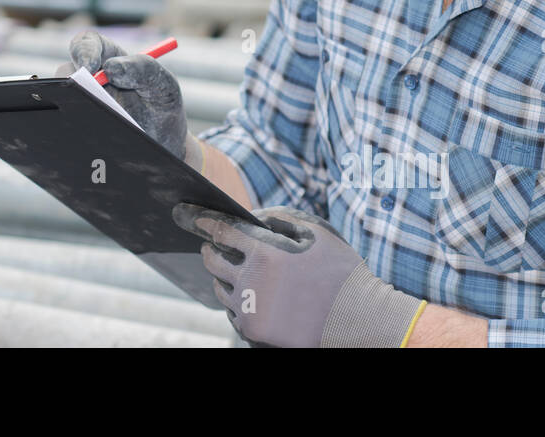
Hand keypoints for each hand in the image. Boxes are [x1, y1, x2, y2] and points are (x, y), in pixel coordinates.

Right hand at [66, 30, 194, 162]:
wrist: (161, 148)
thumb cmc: (162, 111)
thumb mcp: (164, 87)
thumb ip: (145, 69)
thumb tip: (110, 68)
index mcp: (108, 59)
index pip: (87, 43)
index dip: (83, 51)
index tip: (89, 68)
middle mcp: (88, 79)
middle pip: (65, 72)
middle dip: (72, 84)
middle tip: (86, 99)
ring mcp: (79, 102)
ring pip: (62, 100)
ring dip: (75, 110)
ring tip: (101, 125)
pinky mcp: (74, 125)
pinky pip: (64, 125)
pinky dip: (74, 129)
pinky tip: (96, 140)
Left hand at [172, 203, 426, 347]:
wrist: (357, 319)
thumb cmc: (339, 272)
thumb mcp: (315, 234)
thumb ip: (280, 219)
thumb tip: (253, 217)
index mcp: (267, 253)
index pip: (223, 230)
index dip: (202, 219)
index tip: (187, 214)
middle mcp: (252, 282)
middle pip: (213, 259)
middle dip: (210, 249)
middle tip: (213, 246)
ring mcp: (250, 308)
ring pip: (220, 288)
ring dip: (224, 277)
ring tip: (239, 273)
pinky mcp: (254, 331)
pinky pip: (232, 311)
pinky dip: (236, 301)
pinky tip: (251, 296)